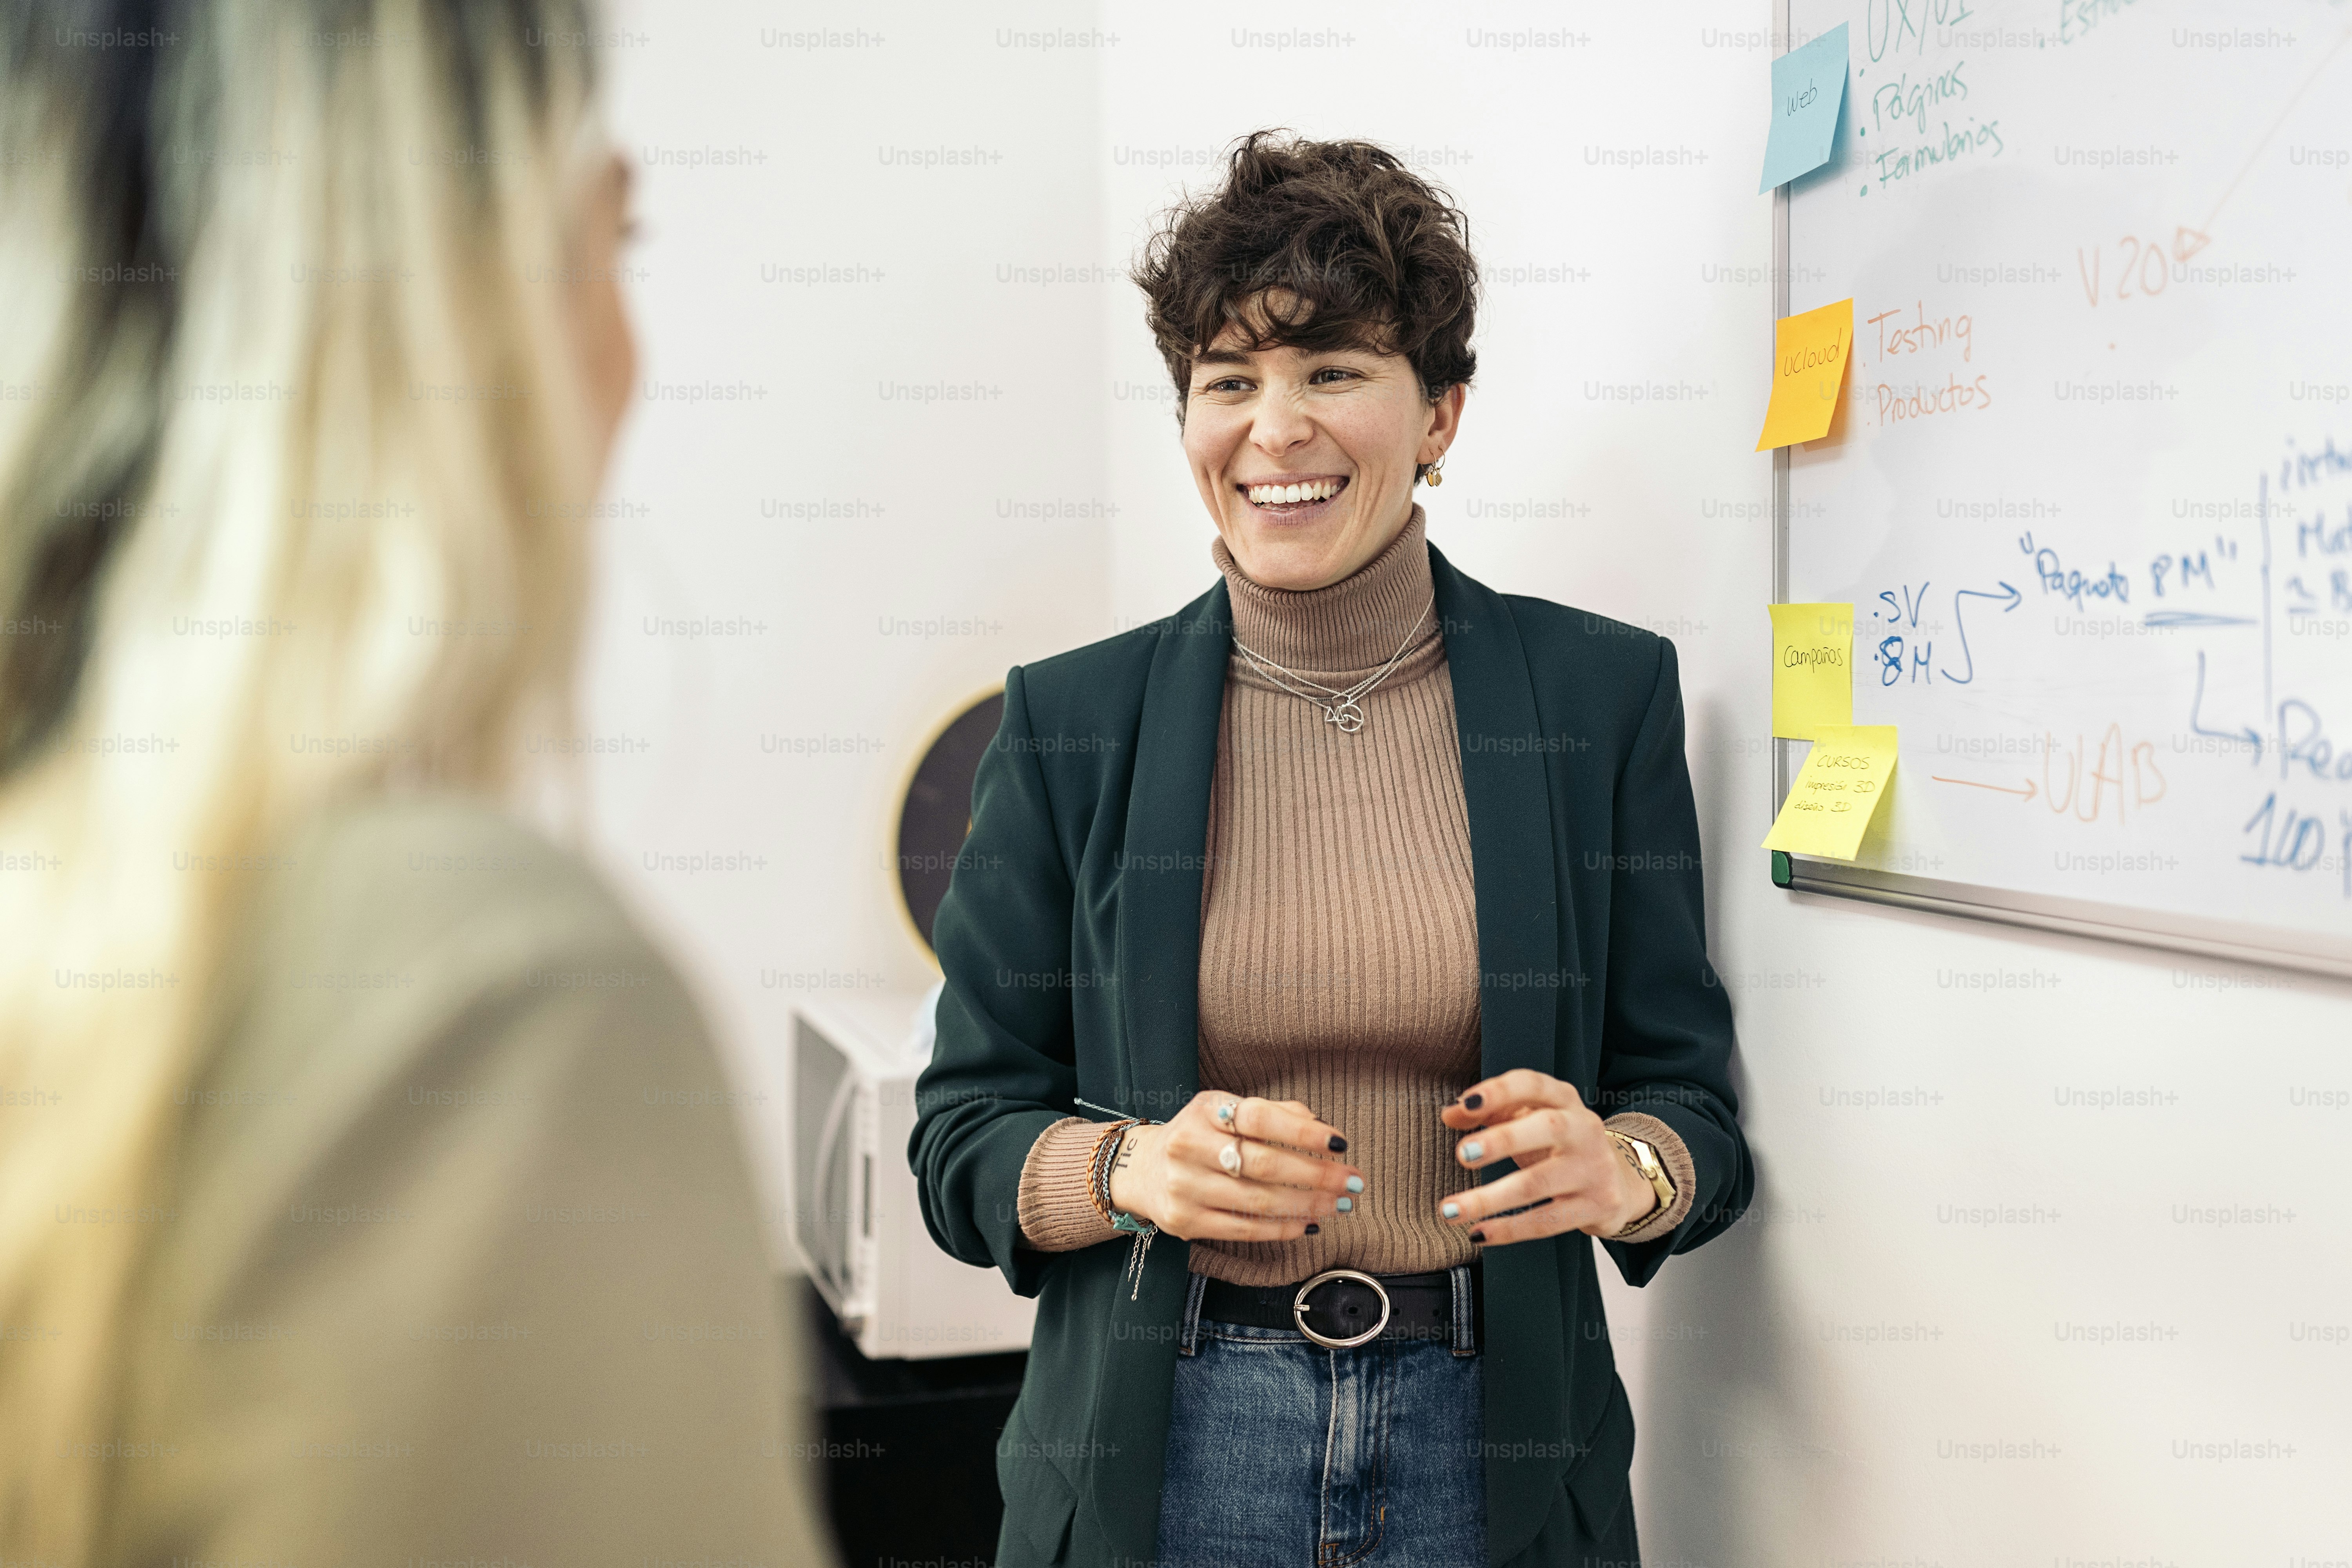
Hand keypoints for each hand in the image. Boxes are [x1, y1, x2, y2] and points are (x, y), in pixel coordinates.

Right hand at [1107, 1091, 1361, 1242]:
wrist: (1142, 1171)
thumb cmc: (1201, 1137)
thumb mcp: (1227, 1111)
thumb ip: (1274, 1113)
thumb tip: (1320, 1128)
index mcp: (1205, 1110)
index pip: (1260, 1118)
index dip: (1303, 1131)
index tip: (1339, 1144)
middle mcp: (1190, 1145)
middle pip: (1264, 1163)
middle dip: (1317, 1175)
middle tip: (1352, 1182)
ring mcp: (1185, 1186)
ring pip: (1259, 1201)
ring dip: (1307, 1205)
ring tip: (1339, 1205)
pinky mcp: (1186, 1222)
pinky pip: (1245, 1229)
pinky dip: (1283, 1228)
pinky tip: (1309, 1224)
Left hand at [1436, 1070, 1656, 1246]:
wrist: (1620, 1182)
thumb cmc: (1559, 1144)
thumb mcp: (1531, 1120)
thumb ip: (1491, 1112)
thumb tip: (1450, 1115)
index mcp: (1564, 1099)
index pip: (1533, 1084)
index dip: (1500, 1092)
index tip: (1466, 1105)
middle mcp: (1584, 1128)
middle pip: (1547, 1127)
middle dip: (1503, 1140)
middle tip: (1463, 1154)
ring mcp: (1594, 1169)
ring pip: (1539, 1184)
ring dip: (1490, 1198)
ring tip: (1450, 1210)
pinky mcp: (1597, 1206)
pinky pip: (1547, 1221)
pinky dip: (1509, 1229)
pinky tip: (1479, 1233)